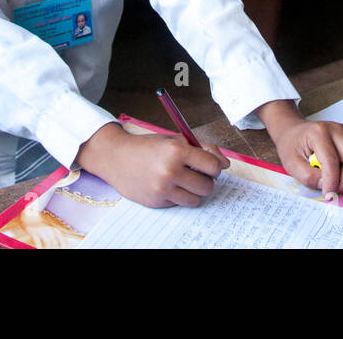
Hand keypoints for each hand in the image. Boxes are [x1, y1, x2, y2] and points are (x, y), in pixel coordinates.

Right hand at [77, 124, 229, 207]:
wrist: (117, 157)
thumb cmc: (149, 147)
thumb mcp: (175, 140)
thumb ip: (202, 149)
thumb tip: (225, 164)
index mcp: (177, 150)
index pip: (213, 166)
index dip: (214, 166)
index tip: (209, 165)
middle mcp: (170, 170)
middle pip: (207, 185)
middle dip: (206, 180)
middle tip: (195, 173)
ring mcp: (163, 188)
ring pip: (197, 199)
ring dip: (195, 191)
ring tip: (185, 181)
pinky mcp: (156, 201)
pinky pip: (180, 203)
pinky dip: (179, 196)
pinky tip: (168, 186)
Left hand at [260, 101, 342, 194]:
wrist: (293, 132)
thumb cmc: (291, 146)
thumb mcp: (291, 164)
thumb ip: (308, 177)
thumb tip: (326, 185)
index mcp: (318, 132)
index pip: (331, 161)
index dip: (332, 182)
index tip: (328, 195)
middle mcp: (335, 129)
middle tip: (333, 191)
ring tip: (329, 178)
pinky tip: (334, 169)